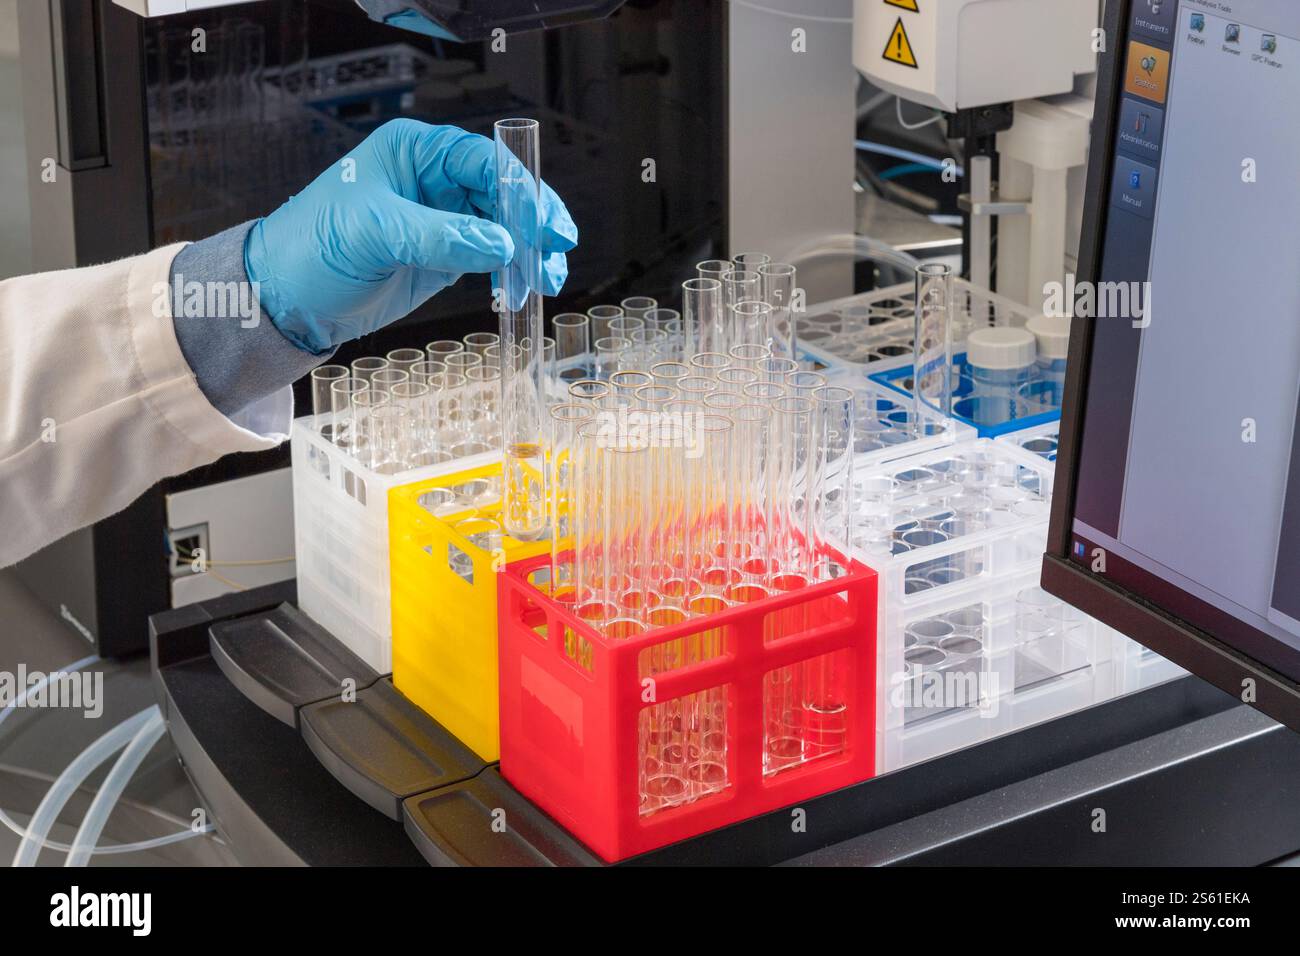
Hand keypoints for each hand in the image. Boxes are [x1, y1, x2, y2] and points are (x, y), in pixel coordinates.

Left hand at [245, 119, 577, 353]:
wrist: (287, 299)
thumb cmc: (314, 248)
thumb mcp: (376, 234)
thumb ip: (442, 237)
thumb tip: (503, 245)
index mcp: (416, 153)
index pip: (483, 161)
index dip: (520, 189)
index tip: (544, 222)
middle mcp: (433, 180)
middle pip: (503, 193)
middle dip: (535, 221)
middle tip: (559, 249)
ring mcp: (441, 219)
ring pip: (504, 228)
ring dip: (531, 251)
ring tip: (549, 279)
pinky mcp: (444, 256)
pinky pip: (491, 258)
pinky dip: (512, 272)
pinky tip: (524, 288)